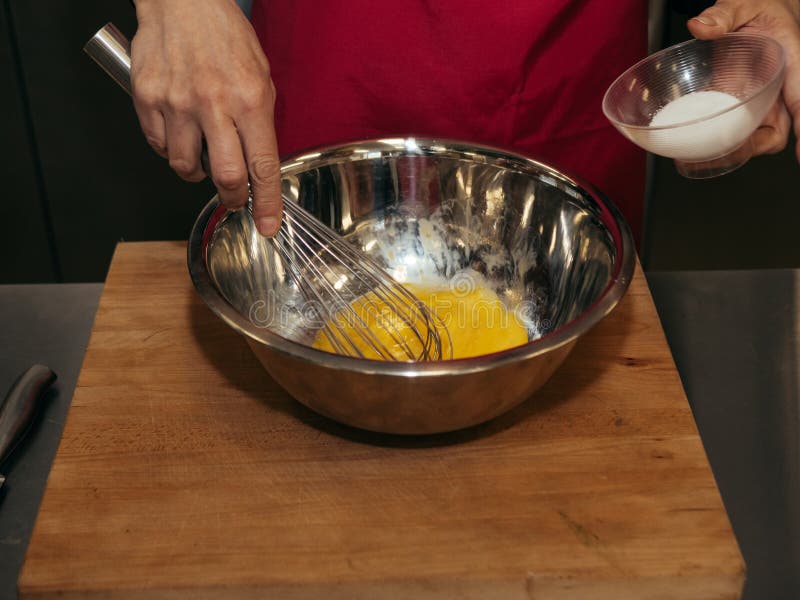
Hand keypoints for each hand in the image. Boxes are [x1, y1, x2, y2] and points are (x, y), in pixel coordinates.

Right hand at [131, 0, 280, 235]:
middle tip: (234, 197)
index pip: (262, 166)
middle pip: (225, 177)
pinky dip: (171, 148)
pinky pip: (159, 145)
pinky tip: (180, 132)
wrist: (181, 1)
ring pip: (185, 167)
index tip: (267, 225)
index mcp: (250, 100)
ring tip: (204, 156)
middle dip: (232, 197)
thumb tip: (258, 162)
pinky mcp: (147, 99)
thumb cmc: (224, 35)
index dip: (266, 203)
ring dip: (197, 173)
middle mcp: (213, 105)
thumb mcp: (260, 75)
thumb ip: (259, 120)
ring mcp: (176, 103)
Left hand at [688, 0, 799, 161]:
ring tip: (702, 158)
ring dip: (735, 150)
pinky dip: (720, 143)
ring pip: (757, 138)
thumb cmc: (761, 8)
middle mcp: (780, 90)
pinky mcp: (743, 105)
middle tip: (727, 153)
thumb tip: (701, 26)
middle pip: (778, 132)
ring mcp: (762, 101)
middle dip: (757, 147)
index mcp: (792, 65)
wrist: (757, 12)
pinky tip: (696, 149)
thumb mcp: (742, 4)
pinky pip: (736, 132)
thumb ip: (724, 14)